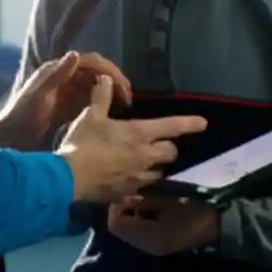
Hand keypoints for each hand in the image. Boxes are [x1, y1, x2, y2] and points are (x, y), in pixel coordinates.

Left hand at [0, 51, 131, 149]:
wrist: (9, 137)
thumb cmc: (21, 116)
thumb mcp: (39, 96)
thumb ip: (56, 76)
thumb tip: (76, 54)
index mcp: (57, 70)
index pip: (89, 61)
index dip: (108, 69)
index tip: (122, 84)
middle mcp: (64, 76)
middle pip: (96, 71)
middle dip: (114, 80)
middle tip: (129, 96)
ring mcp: (66, 91)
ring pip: (96, 84)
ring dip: (111, 90)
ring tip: (126, 103)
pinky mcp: (67, 105)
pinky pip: (90, 98)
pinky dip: (104, 102)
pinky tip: (112, 112)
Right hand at [58, 75, 206, 203]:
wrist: (69, 178)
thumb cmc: (83, 143)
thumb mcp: (91, 116)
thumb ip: (101, 97)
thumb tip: (106, 78)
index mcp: (139, 134)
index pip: (172, 127)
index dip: (189, 123)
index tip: (203, 123)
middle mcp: (145, 156)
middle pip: (171, 152)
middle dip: (168, 148)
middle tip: (158, 144)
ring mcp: (138, 178)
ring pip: (159, 173)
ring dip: (155, 167)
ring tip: (144, 163)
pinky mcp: (128, 193)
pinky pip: (142, 190)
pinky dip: (139, 185)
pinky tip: (130, 183)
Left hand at [107, 197, 220, 256]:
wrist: (215, 226)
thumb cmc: (190, 209)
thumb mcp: (165, 200)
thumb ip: (143, 199)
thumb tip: (125, 195)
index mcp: (147, 236)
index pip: (115, 224)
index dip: (115, 206)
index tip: (124, 191)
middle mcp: (146, 245)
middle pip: (120, 229)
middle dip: (122, 211)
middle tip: (131, 193)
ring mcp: (153, 247)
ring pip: (129, 232)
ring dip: (131, 216)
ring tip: (141, 199)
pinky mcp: (160, 245)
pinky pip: (140, 233)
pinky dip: (139, 221)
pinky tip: (150, 208)